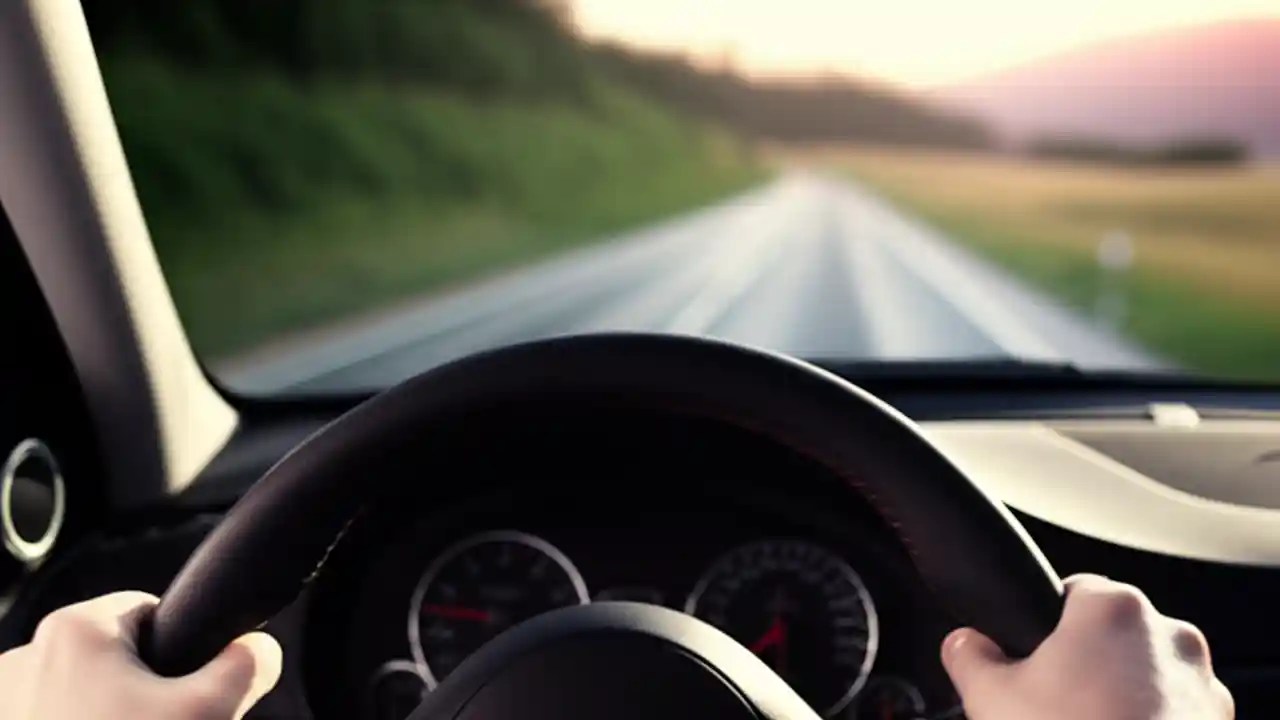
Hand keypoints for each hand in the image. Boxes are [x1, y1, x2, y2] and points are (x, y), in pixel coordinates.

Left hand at [0, 591, 281, 719]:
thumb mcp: (205, 713)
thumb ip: (246, 667)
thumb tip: (258, 651)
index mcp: (76, 629)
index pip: (151, 611)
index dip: (179, 653)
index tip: (180, 694)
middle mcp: (27, 653)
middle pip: (115, 656)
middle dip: (143, 691)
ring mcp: (6, 697)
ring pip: (83, 691)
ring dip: (108, 714)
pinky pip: (54, 714)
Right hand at [941, 574, 1232, 719]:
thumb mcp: (989, 696)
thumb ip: (968, 654)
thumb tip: (964, 643)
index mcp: (1113, 608)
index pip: (1070, 589)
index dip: (1043, 626)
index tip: (1031, 658)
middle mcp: (1168, 635)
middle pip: (1110, 635)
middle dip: (1083, 663)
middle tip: (1052, 703)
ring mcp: (1202, 684)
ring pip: (1146, 675)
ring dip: (1120, 695)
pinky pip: (1174, 712)